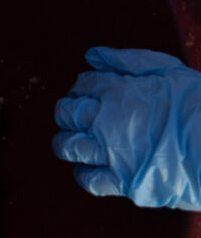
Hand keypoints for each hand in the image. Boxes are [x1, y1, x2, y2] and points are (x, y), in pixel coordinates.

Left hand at [54, 47, 200, 209]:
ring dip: (68, 141)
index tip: (90, 94)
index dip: (83, 89)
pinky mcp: (125, 181)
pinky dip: (83, 174)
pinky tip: (89, 168)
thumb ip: (130, 60)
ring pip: (68, 146)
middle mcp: (107, 121)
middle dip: (69, 113)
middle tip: (80, 117)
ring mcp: (113, 152)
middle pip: (67, 113)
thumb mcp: (170, 71)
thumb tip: (94, 55)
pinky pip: (89, 180)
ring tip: (78, 141)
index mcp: (118, 91)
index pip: (83, 86)